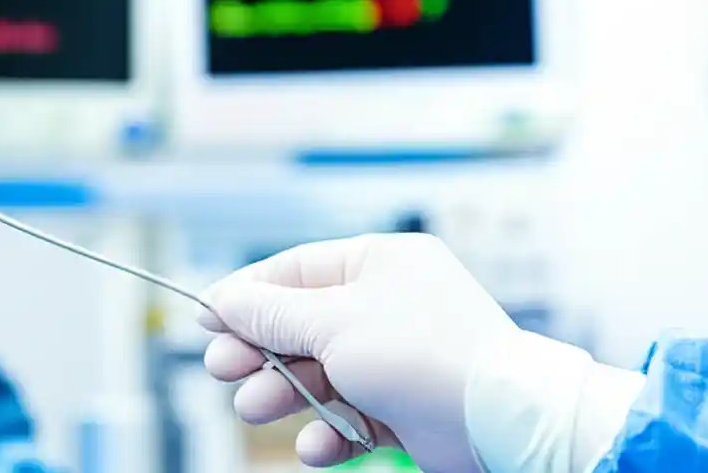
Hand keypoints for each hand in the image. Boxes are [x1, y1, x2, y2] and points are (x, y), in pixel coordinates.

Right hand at [199, 233, 516, 472]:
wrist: (502, 422)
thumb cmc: (426, 355)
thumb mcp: (332, 323)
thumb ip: (271, 313)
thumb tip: (223, 298)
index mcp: (379, 263)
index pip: (295, 270)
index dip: (246, 294)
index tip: (205, 317)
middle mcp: (388, 305)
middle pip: (301, 325)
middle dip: (260, 351)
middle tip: (223, 370)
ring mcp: (398, 357)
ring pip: (321, 373)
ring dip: (286, 393)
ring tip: (257, 409)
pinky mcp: (407, 407)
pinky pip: (352, 414)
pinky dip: (329, 430)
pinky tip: (315, 444)